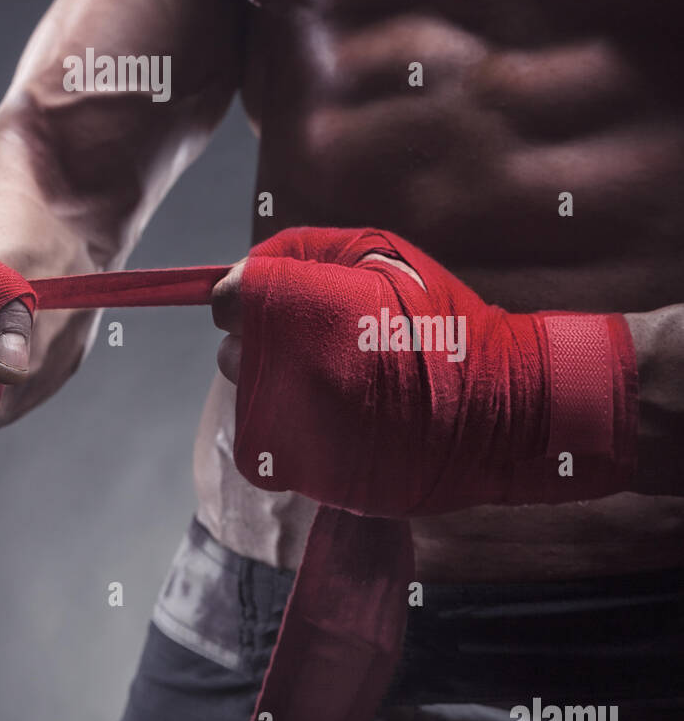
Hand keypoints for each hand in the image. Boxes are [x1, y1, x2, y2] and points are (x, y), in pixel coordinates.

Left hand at [209, 226, 635, 516]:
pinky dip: (294, 428)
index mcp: (291, 308)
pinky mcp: (305, 471)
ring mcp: (290, 425)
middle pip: (232, 351)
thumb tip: (247, 268)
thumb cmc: (438, 317)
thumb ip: (302, 249)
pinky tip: (340, 417)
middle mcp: (279, 367)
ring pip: (251, 399)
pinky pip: (273, 442)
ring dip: (279, 386)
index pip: (226, 299)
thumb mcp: (377, 251)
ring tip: (338, 382)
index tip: (281, 301)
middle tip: (319, 341)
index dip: (251, 296)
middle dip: (263, 342)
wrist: (496, 407)